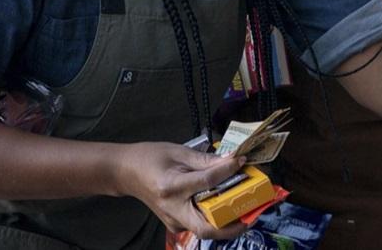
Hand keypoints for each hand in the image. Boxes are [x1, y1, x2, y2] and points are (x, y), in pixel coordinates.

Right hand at [116, 142, 247, 239]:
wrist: (126, 172)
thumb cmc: (151, 158)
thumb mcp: (179, 152)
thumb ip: (207, 159)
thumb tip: (234, 160)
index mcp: (171, 186)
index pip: (207, 182)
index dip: (228, 172)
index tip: (242, 163)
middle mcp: (172, 209)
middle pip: (207, 228)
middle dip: (234, 225)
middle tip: (255, 212)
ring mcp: (173, 220)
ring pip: (205, 229)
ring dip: (229, 223)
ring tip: (248, 208)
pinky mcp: (175, 224)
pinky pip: (200, 224)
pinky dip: (217, 218)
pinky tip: (229, 205)